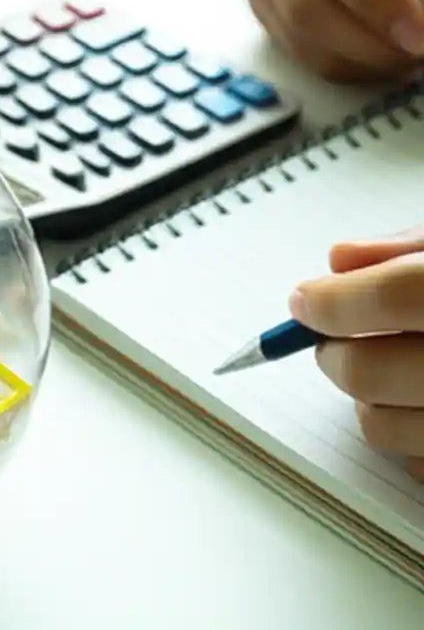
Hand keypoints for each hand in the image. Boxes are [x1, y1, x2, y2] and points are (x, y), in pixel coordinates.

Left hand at [289, 229, 423, 478]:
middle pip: (370, 369)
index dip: (337, 300)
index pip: (399, 295)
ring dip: (365, 398)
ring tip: (390, 369)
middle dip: (332, 352)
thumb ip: (411, 250)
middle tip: (331, 338)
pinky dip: (403, 434)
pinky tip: (419, 405)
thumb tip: (340, 259)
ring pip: (379, 426)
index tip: (303, 303)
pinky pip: (410, 463)